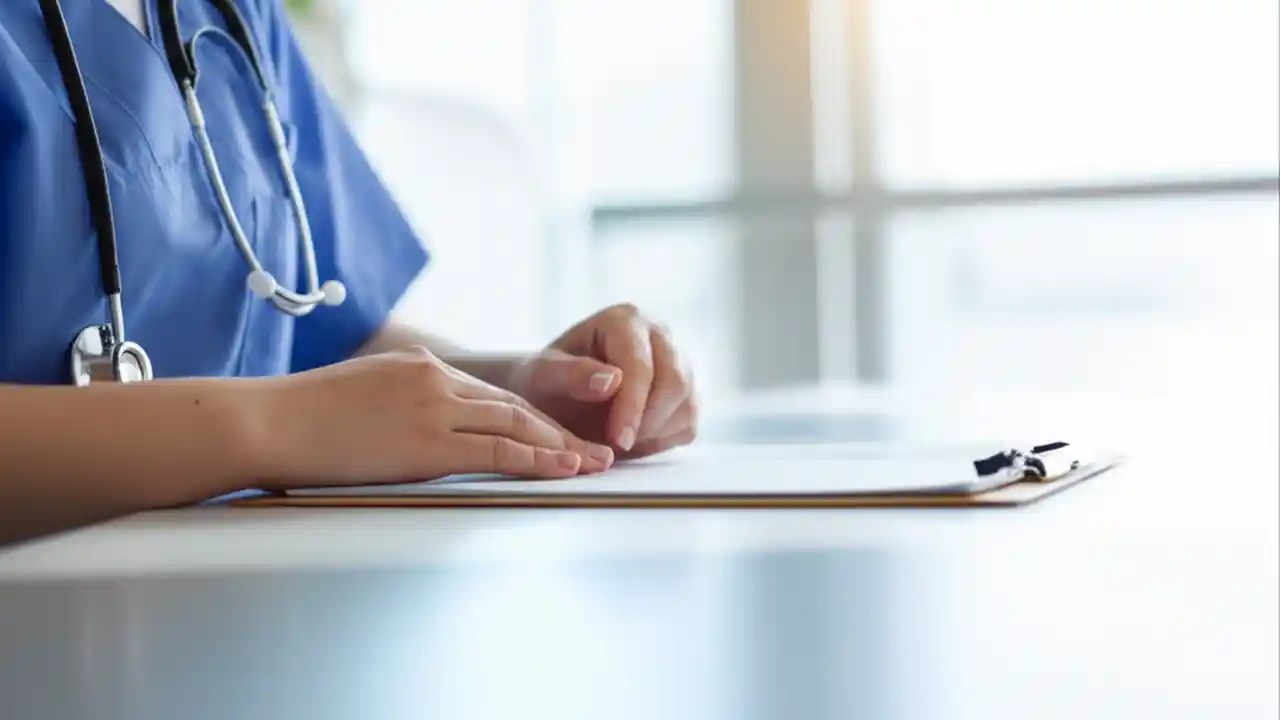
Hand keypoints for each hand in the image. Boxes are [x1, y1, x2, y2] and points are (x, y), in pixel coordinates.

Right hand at [262, 347, 614, 487]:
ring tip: (594, 463)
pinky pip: (498, 450)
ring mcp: (434, 406)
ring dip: (560, 446)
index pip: (488, 393)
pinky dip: (538, 459)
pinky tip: (564, 469)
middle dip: (559, 429)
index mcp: (419, 364)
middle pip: (513, 405)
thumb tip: (413, 433)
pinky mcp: (429, 439)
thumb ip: (399, 405)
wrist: (267, 421)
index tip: (557, 431)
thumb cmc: (298, 418)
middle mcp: (435, 377)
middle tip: (596, 446)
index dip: (529, 415)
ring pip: (515, 425)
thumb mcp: (359, 395)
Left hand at [506, 304, 698, 458]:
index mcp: (625, 320)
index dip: (632, 405)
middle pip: (675, 382)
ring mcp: (679, 362)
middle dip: (647, 422)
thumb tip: (612, 380)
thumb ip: (570, 375)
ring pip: (687, 404)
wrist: (557, 398)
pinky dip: (663, 440)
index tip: (617, 440)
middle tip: (616, 446)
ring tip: (616, 440)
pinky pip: (689, 422)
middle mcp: (659, 334)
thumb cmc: (547, 383)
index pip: (641, 365)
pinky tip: (632, 439)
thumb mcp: (543, 378)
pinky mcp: (687, 392)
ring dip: (654, 433)